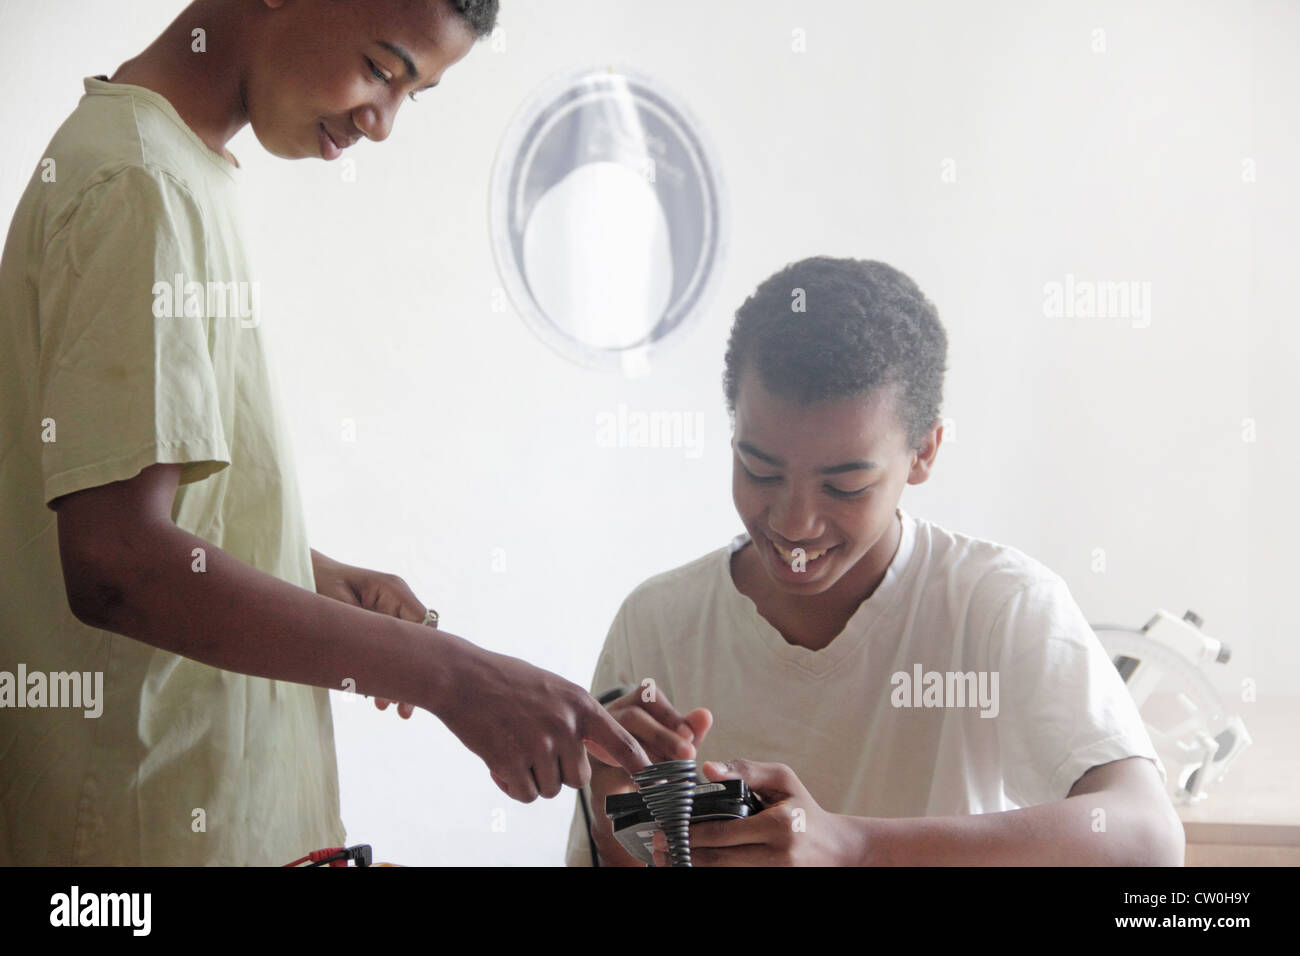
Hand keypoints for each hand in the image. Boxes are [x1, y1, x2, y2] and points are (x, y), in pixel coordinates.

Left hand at [311, 548, 423, 718]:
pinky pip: (388, 651)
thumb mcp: (336, 604)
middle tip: (403, 712)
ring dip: (396, 680)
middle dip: (411, 677)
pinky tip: (374, 696)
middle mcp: (398, 601)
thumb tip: (376, 662)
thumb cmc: (318, 581)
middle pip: (416, 643)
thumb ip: (360, 629)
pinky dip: (382, 672)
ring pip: (403, 651)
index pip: (421, 625)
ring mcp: (390, 612)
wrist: (303, 570)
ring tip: (388, 709)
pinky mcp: (378, 624)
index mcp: (393, 590)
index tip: (409, 686)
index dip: (419, 656)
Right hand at [435, 642, 649, 802]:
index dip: (639, 765)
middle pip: (578, 779)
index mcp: (580, 704)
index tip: (655, 781)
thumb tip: (602, 749)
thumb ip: (577, 718)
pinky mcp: (510, 761)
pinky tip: (498, 766)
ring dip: (532, 779)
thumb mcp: (553, 688)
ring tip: (512, 751)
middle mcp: (565, 725)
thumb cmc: (506, 681)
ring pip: (550, 790)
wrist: (461, 677)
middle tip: (534, 754)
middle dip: (558, 774)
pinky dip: (512, 787)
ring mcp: (538, 744)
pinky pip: (525, 795)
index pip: (621, 741)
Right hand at [581, 687, 710, 864]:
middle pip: (634, 718)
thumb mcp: (669, 741)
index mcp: (630, 701)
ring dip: (646, 758)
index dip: (671, 716)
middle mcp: (609, 712)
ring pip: (617, 738)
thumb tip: (705, 715)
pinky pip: (601, 763)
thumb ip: (685, 730)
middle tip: (687, 755)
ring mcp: (592, 734)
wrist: (607, 782)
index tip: (690, 737)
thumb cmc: (643, 754)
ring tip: (667, 775)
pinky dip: (627, 775)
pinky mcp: (584, 759)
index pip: (650, 697)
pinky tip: (644, 785)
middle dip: (664, 737)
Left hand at [652, 759, 863, 865]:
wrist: (836, 849)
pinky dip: (712, 873)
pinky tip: (692, 866)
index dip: (692, 834)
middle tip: (658, 848)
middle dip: (685, 855)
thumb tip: (708, 769)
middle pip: (720, 860)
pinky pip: (735, 880)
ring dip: (692, 868)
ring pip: (725, 875)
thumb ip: (746, 771)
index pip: (725, 832)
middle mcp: (779, 856)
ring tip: (666, 861)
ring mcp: (777, 875)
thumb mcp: (783, 780)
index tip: (666, 831)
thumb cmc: (804, 809)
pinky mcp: (774, 884)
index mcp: (780, 825)